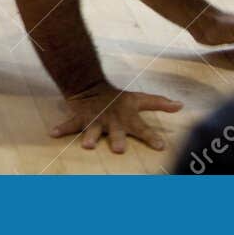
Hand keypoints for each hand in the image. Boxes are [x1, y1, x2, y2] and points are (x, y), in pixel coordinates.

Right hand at [53, 82, 182, 150]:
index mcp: (127, 116)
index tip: (161, 147)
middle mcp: (112, 119)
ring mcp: (95, 119)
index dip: (151, 136)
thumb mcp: (138, 99)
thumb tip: (181, 105)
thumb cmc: (117, 98)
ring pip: (92, 129)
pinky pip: (70, 124)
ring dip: (89, 136)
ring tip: (86, 145)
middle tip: (119, 149)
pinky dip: (61, 128)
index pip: (142, 127)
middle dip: (117, 139)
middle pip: (116, 131)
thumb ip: (158, 103)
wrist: (89, 85)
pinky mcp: (80, 117)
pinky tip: (53, 133)